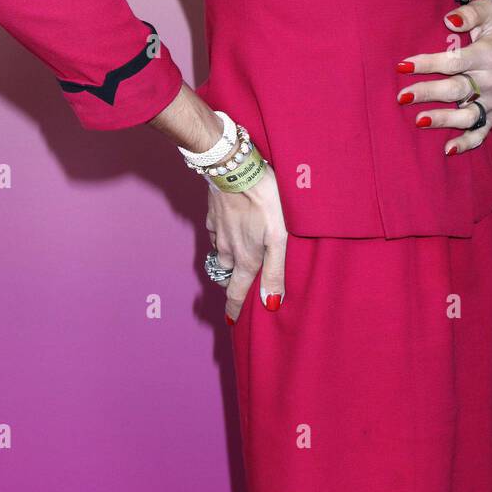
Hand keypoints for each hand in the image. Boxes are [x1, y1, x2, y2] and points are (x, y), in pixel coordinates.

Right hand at [206, 162, 287, 323]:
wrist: (235, 169)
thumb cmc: (264, 201)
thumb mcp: (278, 238)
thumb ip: (275, 272)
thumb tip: (270, 304)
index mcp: (245, 258)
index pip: (236, 293)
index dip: (234, 311)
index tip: (231, 323)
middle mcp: (227, 249)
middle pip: (227, 274)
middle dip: (232, 282)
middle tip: (241, 285)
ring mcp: (217, 231)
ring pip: (220, 253)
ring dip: (228, 259)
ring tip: (239, 256)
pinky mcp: (213, 214)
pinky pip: (216, 233)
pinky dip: (222, 237)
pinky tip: (232, 229)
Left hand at [396, 0, 491, 154]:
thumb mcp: (488, 12)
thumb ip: (470, 13)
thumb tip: (449, 21)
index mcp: (489, 55)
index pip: (454, 61)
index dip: (428, 63)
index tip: (403, 66)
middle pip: (456, 89)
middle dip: (428, 93)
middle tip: (402, 97)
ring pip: (467, 115)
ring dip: (443, 119)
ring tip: (419, 121)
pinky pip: (481, 134)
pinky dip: (466, 143)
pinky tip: (447, 150)